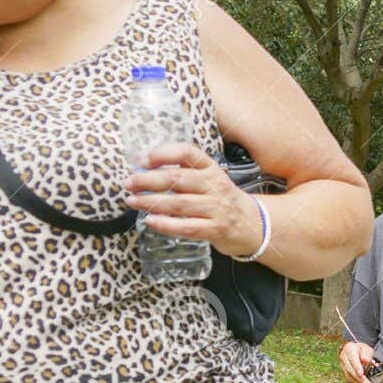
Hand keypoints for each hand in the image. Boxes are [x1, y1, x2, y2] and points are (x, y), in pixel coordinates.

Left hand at [125, 142, 263, 258]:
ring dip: (151, 202)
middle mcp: (214, 186)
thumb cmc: (223, 200)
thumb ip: (184, 172)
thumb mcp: (210, 178)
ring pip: (178, 203)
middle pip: (177, 178)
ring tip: (132, 201)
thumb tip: (144, 170)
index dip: (162, 154)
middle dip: (147, 180)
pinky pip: (186, 227)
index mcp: (211, 169)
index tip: (142, 160)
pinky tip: (151, 221)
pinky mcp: (216, 230)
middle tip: (129, 183)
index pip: (187, 153)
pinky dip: (166, 225)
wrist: (254, 225)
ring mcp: (216, 209)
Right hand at [339, 340, 376, 382]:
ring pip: (349, 376)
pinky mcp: (344, 372)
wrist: (356, 350)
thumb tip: (365, 360)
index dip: (357, 367)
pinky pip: (349, 380)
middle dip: (360, 379)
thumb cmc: (362, 350)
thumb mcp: (366, 348)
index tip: (361, 374)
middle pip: (350, 370)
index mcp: (349, 349)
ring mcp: (343, 366)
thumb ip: (366, 354)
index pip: (352, 359)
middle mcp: (344, 358)